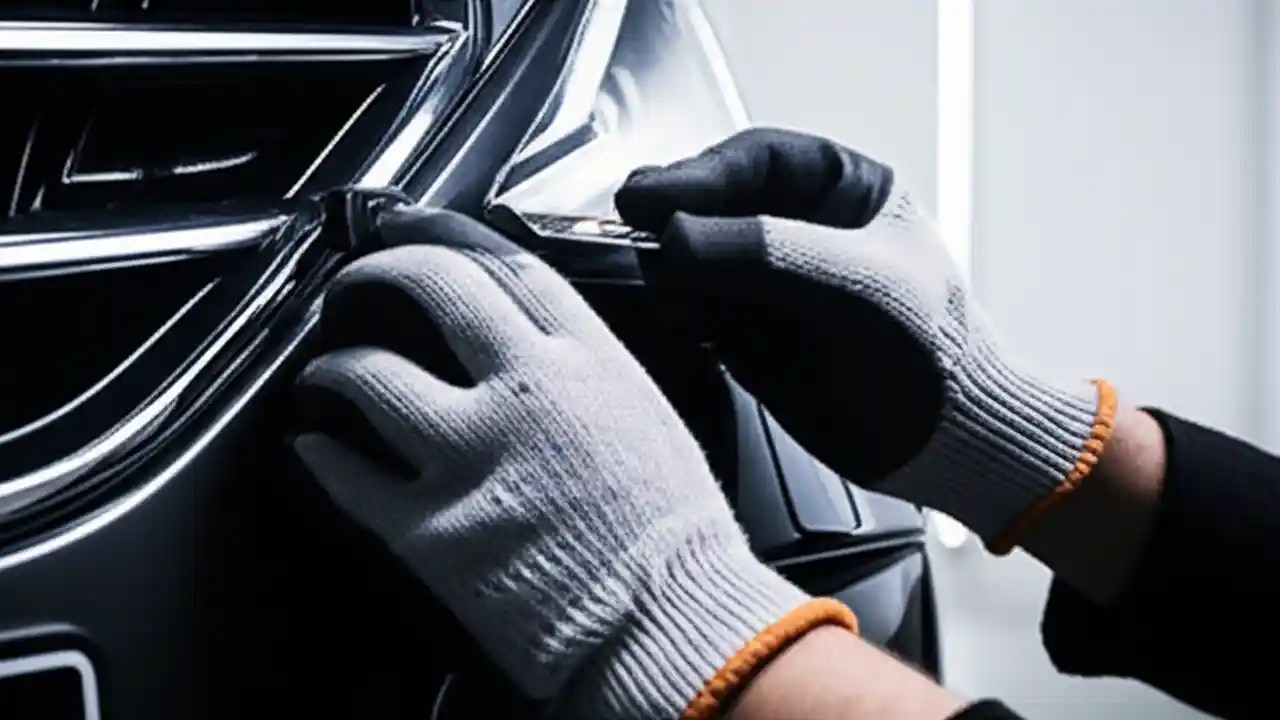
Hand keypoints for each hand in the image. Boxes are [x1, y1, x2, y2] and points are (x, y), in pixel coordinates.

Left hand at [292, 210, 851, 717]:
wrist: (671, 623)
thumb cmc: (673, 538)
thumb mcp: (648, 419)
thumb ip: (589, 372)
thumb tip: (537, 347)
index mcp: (587, 363)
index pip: (506, 265)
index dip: (447, 232)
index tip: (414, 227)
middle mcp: (526, 392)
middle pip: (433, 288)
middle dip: (381, 267)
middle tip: (358, 277)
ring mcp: (473, 457)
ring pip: (371, 375)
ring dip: (335, 365)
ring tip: (326, 372)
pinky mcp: (432, 529)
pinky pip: (348, 477)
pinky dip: (320, 456)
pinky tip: (313, 447)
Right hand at [616, 128, 1116, 550]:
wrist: (948, 444)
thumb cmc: (934, 351)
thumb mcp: (854, 285)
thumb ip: (764, 251)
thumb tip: (675, 237)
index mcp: (841, 190)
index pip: (753, 162)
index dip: (697, 175)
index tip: (648, 197)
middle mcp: (797, 229)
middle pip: (711, 206)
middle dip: (672, 220)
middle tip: (632, 232)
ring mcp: (768, 283)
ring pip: (692, 259)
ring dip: (666, 271)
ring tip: (660, 290)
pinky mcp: (747, 336)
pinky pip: (692, 311)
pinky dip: (673, 313)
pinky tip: (671, 320)